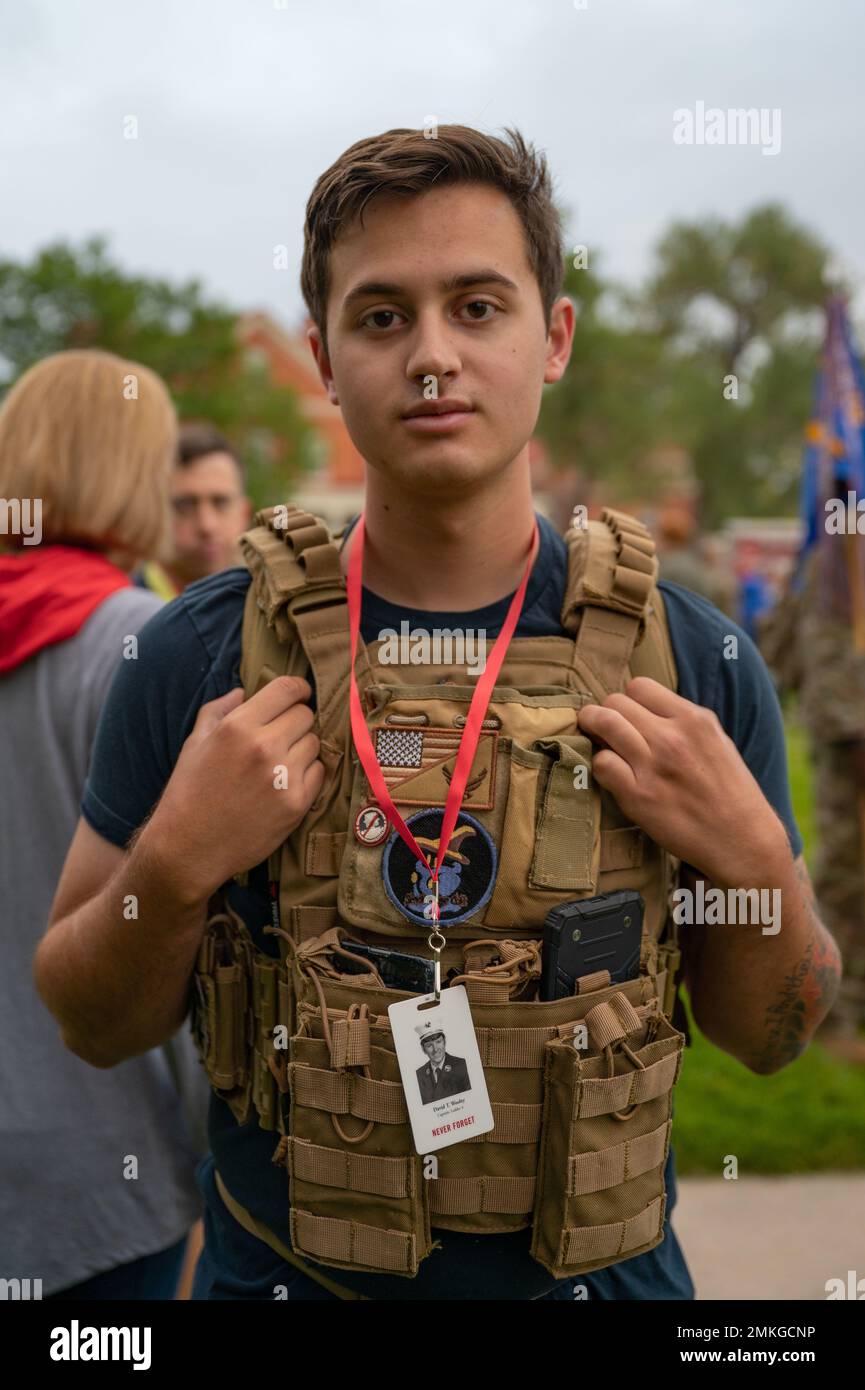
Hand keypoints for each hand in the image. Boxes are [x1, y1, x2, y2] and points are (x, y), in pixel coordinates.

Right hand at [143, 677, 324, 900]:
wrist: (189, 848)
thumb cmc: (189, 793)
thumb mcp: (194, 743)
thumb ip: (217, 710)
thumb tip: (242, 691)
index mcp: (238, 727)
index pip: (288, 689)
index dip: (298, 688)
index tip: (300, 694)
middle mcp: (264, 747)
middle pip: (305, 716)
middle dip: (296, 721)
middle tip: (282, 736)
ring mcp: (284, 776)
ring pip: (315, 744)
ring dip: (302, 749)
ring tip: (280, 764)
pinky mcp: (297, 804)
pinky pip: (319, 773)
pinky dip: (308, 774)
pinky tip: (286, 783)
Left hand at [577, 676, 789, 886]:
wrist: (742, 840)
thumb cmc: (731, 792)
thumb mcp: (717, 741)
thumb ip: (683, 722)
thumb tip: (647, 710)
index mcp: (694, 719)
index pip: (639, 686)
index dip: (629, 700)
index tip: (629, 715)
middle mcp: (672, 738)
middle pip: (615, 701)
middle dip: (607, 712)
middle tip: (606, 729)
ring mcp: (653, 766)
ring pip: (603, 723)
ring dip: (593, 729)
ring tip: (595, 739)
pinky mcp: (638, 796)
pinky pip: (601, 763)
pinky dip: (600, 765)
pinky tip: (611, 773)